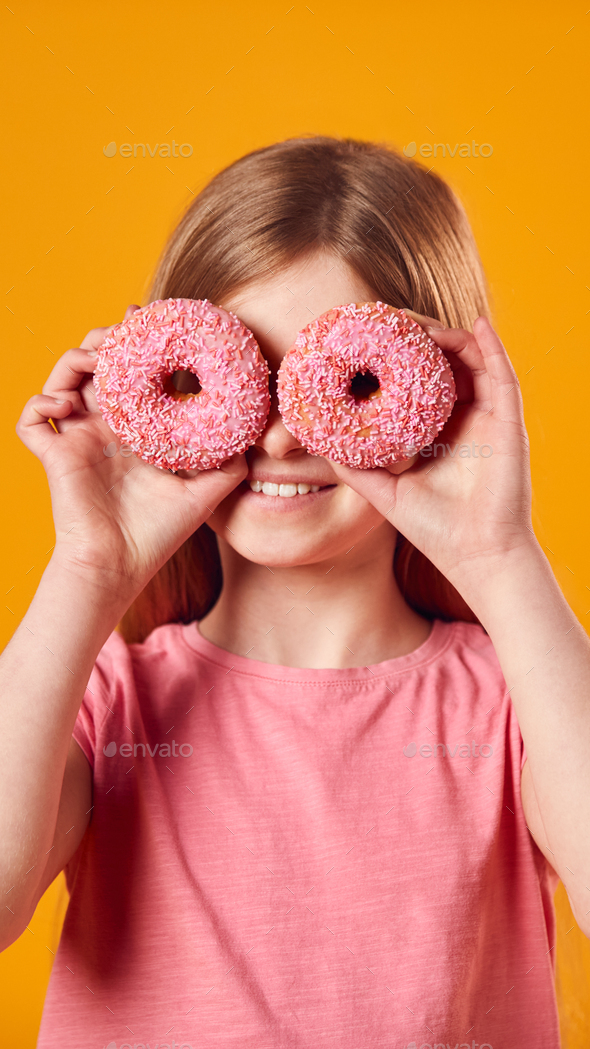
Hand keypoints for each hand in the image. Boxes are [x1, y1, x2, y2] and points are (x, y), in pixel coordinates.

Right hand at [17, 305, 246, 599]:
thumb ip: (231, 462)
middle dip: (105, 339)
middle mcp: (105, 427)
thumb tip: (257, 436)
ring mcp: (77, 438)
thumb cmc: (160, 534)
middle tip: (123, 333)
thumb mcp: (206, 491)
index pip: (133, 372)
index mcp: (137, 428)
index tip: (150, 320)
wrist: (122, 567)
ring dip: (74, 359)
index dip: (137, 343)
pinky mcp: (54, 456)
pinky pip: (30, 420)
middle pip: (95, 363)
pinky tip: (65, 406)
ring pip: (61, 379)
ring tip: (95, 359)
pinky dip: (39, 403)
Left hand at [330, 311, 535, 590]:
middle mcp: (464, 418)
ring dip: (445, 335)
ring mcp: (489, 418)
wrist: (476, 556)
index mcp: (437, 431)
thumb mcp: (383, 492)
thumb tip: (317, 441)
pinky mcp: (509, 423)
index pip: (417, 381)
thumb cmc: (436, 529)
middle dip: (416, 336)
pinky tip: (474, 325)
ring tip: (415, 322)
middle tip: (384, 318)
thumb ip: (354, 466)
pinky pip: (503, 375)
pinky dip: (491, 346)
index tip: (366, 337)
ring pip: (470, 360)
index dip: (395, 356)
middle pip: (442, 362)